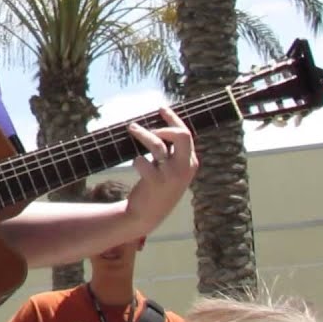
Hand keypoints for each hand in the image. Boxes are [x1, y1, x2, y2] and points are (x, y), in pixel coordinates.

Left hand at [125, 106, 197, 232]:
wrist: (148, 214)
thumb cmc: (158, 187)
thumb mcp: (172, 170)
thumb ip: (172, 152)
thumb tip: (159, 125)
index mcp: (191, 162)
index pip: (186, 134)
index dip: (173, 119)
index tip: (161, 108)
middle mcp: (184, 168)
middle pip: (181, 135)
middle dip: (165, 124)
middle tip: (150, 123)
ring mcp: (171, 175)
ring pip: (157, 145)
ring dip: (142, 134)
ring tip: (131, 128)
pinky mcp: (155, 182)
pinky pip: (141, 161)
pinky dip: (136, 160)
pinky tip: (137, 164)